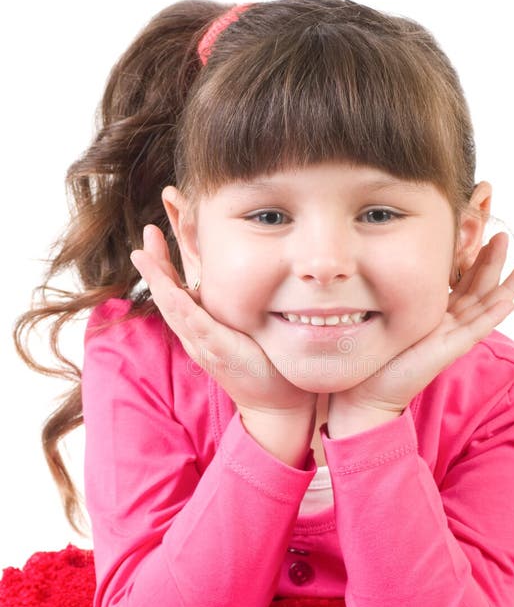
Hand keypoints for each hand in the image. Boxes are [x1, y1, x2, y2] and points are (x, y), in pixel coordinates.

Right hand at [129, 225, 316, 420]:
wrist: (275, 399)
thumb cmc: (264, 357)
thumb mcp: (248, 317)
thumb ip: (242, 292)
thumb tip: (254, 262)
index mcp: (203, 314)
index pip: (182, 274)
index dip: (173, 242)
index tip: (169, 207)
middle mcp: (195, 326)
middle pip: (168, 285)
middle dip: (156, 255)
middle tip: (148, 225)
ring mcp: (202, 339)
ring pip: (172, 304)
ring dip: (157, 278)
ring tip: (144, 252)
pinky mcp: (217, 350)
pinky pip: (194, 326)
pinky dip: (180, 308)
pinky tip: (171, 292)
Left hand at [328, 232, 513, 421]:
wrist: (369, 392)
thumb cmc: (378, 358)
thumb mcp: (392, 318)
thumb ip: (400, 298)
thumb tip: (390, 268)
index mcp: (437, 316)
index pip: (463, 284)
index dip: (475, 261)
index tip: (484, 236)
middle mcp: (448, 325)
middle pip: (479, 290)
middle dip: (493, 264)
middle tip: (504, 237)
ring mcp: (452, 339)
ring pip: (486, 308)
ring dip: (506, 288)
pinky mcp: (449, 352)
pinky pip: (474, 331)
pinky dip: (492, 317)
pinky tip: (508, 303)